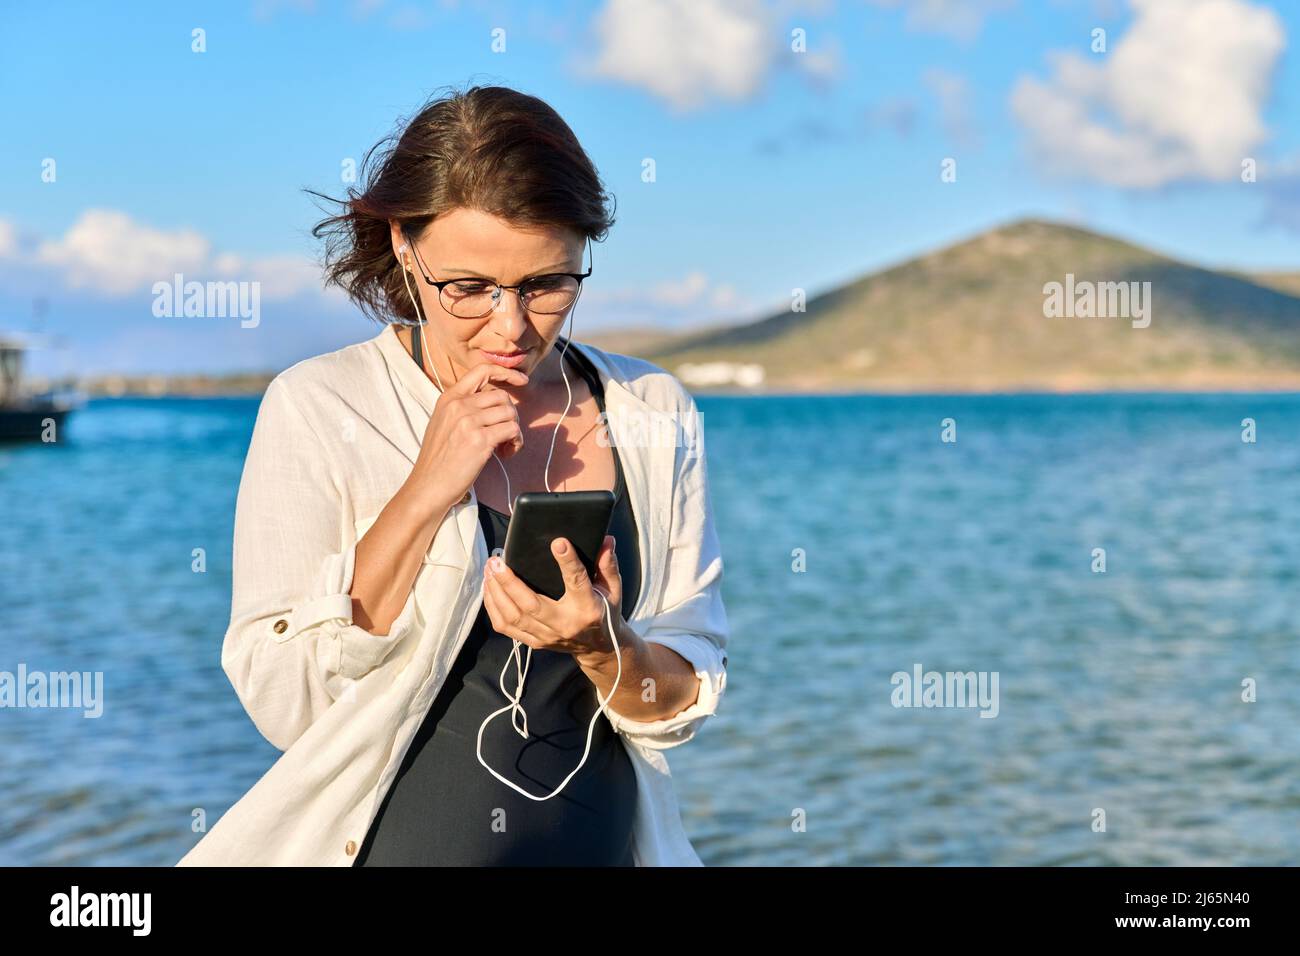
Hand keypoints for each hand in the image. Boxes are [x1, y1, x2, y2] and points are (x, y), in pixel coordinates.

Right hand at [411, 361, 527, 508]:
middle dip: (510, 414)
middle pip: (501, 396)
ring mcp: (469, 421)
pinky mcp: (480, 440)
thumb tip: (494, 404)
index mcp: (449, 398)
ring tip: (505, 446)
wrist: (428, 485)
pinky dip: (516, 442)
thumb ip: (463, 409)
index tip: (520, 380)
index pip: (481, 371)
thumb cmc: (438, 460)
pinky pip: (513, 430)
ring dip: (514, 430)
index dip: (505, 372)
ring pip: (510, 413)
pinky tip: (505, 453)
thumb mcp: (443, 423)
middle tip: (505, 433)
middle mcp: (459, 406)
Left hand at [482, 534, 623, 661]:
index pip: (577, 582)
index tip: (557, 543)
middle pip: (531, 604)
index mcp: (588, 608)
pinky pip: (506, 626)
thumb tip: (606, 540)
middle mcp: (565, 624)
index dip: (567, 561)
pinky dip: (493, 607)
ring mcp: (547, 636)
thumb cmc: (605, 612)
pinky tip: (490, 588)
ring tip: (490, 569)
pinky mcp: (535, 642)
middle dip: (509, 582)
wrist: (600, 647)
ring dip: (496, 592)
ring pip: (513, 616)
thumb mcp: (613, 588)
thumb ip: (608, 564)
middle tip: (497, 561)